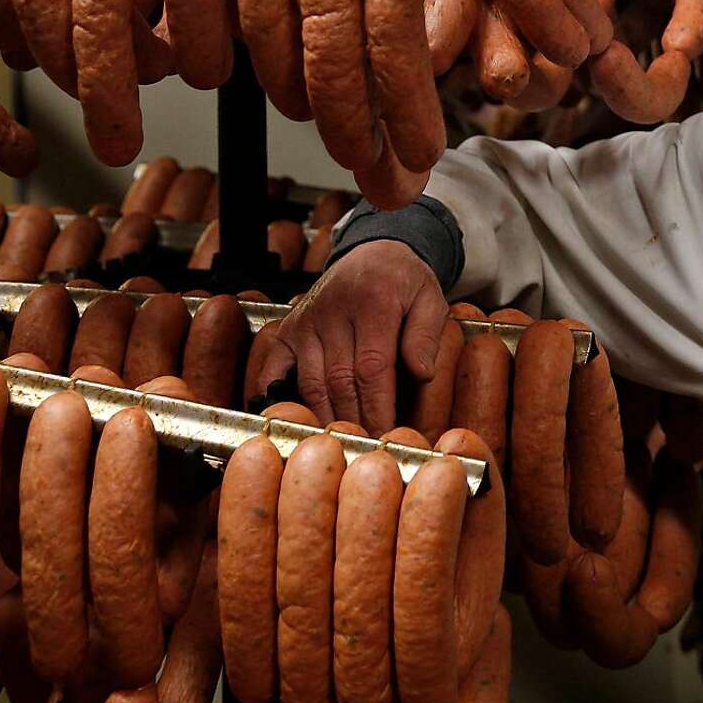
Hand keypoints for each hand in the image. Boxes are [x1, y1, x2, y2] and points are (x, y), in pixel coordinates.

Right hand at [248, 238, 447, 432]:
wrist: (374, 249)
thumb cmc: (405, 281)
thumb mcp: (430, 298)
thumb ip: (426, 335)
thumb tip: (422, 374)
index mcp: (374, 303)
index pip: (372, 368)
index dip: (377, 408)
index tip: (385, 438)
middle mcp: (333, 311)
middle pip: (339, 380)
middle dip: (352, 421)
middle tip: (362, 453)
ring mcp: (306, 321)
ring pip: (309, 381)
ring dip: (322, 418)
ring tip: (335, 448)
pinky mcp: (288, 329)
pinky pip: (272, 367)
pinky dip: (272, 396)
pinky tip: (286, 421)